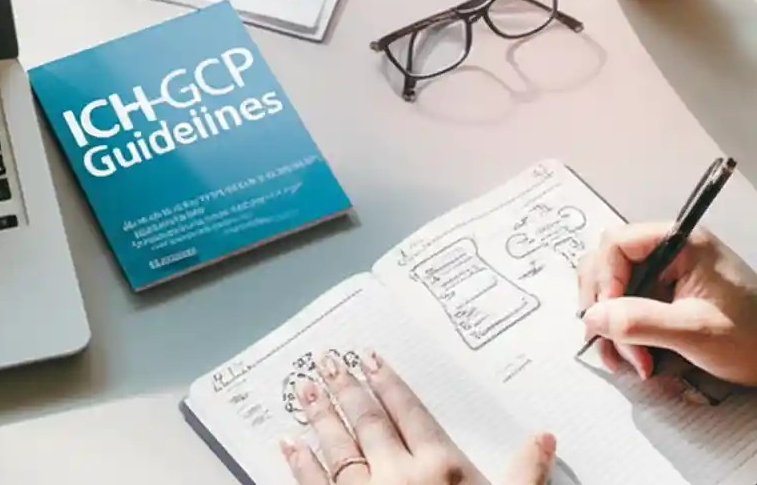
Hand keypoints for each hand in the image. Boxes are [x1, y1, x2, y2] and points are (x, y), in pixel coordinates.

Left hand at [281, 349, 554, 483]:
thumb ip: (526, 473)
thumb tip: (543, 438)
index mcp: (441, 467)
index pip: (410, 412)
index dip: (389, 383)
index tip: (370, 359)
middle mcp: (400, 474)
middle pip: (369, 422)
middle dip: (347, 389)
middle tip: (327, 361)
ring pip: (339, 446)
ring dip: (320, 416)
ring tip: (304, 387)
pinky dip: (301, 463)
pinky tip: (289, 443)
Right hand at [578, 222, 756, 384]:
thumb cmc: (751, 339)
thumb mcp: (695, 332)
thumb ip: (642, 321)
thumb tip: (593, 318)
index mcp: (682, 244)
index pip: (618, 244)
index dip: (604, 278)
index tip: (608, 315)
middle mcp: (668, 252)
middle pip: (606, 265)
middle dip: (604, 307)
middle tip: (611, 341)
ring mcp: (663, 274)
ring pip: (610, 288)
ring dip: (609, 325)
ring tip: (627, 359)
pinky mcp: (660, 296)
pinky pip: (623, 306)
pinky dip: (619, 332)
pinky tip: (632, 357)